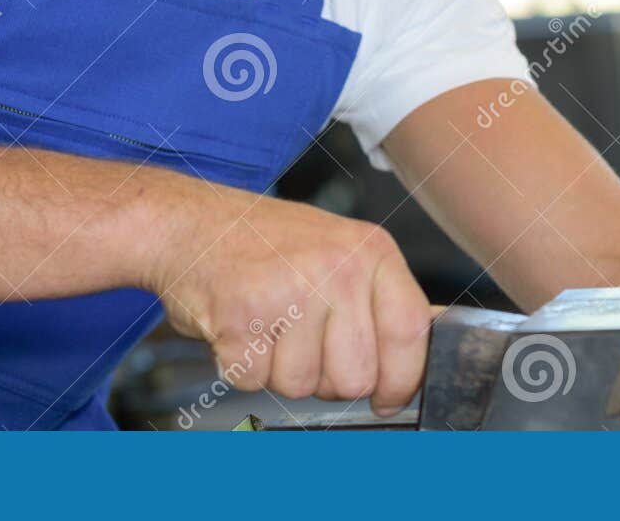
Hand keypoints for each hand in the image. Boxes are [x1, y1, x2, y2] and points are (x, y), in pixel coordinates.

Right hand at [148, 188, 431, 414]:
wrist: (189, 222)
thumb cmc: (266, 243)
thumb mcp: (341, 250)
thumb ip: (381, 297)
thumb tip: (430, 342)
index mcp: (369, 251)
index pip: (411, 332)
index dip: (402, 379)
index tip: (388, 397)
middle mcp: (336, 267)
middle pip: (355, 377)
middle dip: (326, 379)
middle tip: (302, 342)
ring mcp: (290, 289)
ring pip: (302, 386)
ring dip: (278, 371)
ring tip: (268, 325)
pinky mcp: (244, 314)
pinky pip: (254, 382)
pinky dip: (240, 366)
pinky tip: (239, 326)